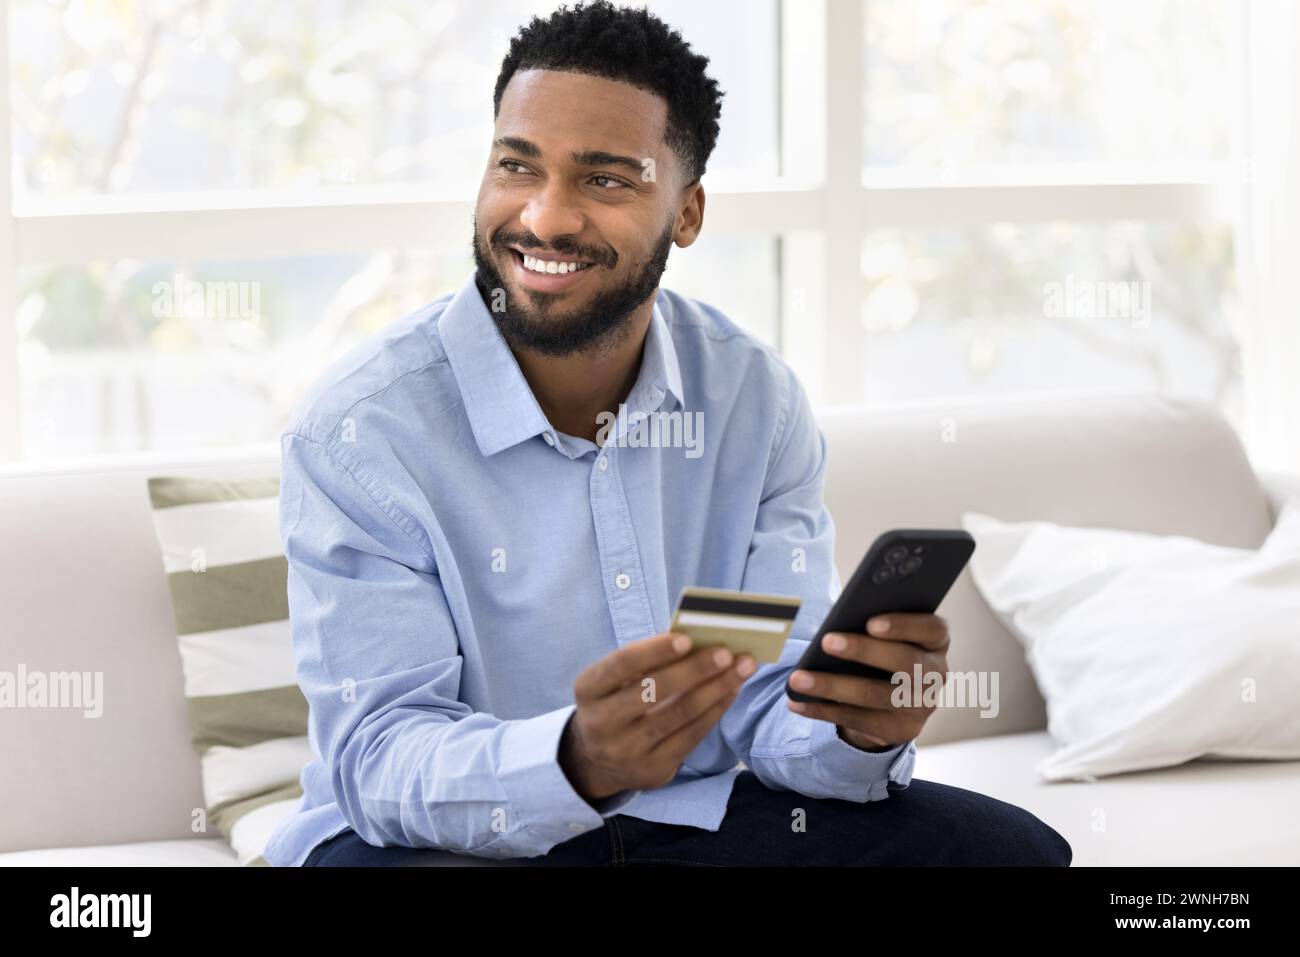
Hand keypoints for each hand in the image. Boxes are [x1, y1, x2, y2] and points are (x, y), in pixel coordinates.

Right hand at [560, 632, 757, 801]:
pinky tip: (730, 691)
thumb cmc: (615, 701)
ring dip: (716, 688)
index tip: (688, 638)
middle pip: (655, 691)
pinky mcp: (652, 770)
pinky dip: (715, 710)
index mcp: (588, 689)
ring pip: (680, 714)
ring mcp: (626, 751)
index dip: (655, 651)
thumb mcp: (614, 680)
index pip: (621, 665)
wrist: (596, 760)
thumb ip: (647, 661)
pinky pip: (692, 736)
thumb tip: (698, 639)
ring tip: (742, 668)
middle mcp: (601, 723)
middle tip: (727, 653)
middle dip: (696, 669)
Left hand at [786, 613, 948, 751]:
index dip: (904, 625)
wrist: (891, 702)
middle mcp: (936, 674)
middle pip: (905, 661)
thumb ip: (873, 626)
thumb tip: (837, 625)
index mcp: (936, 641)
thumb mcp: (885, 637)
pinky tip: (798, 702)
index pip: (932, 628)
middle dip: (863, 650)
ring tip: (798, 678)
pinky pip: (859, 721)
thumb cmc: (881, 652)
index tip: (870, 622)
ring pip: (876, 694)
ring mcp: (923, 706)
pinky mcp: (902, 731)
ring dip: (832, 686)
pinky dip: (823, 711)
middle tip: (826, 641)